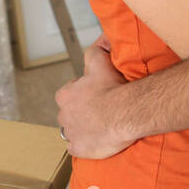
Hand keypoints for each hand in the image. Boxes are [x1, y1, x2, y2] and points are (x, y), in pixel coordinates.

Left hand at [56, 34, 132, 157]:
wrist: (125, 113)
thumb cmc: (113, 88)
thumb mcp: (100, 62)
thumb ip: (95, 50)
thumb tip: (100, 39)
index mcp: (65, 95)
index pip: (68, 94)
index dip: (81, 93)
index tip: (95, 94)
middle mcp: (64, 115)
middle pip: (69, 113)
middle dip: (80, 112)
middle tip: (99, 111)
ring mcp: (71, 134)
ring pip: (72, 131)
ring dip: (81, 129)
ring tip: (99, 128)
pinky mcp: (79, 149)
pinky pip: (77, 149)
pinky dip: (84, 146)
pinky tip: (95, 142)